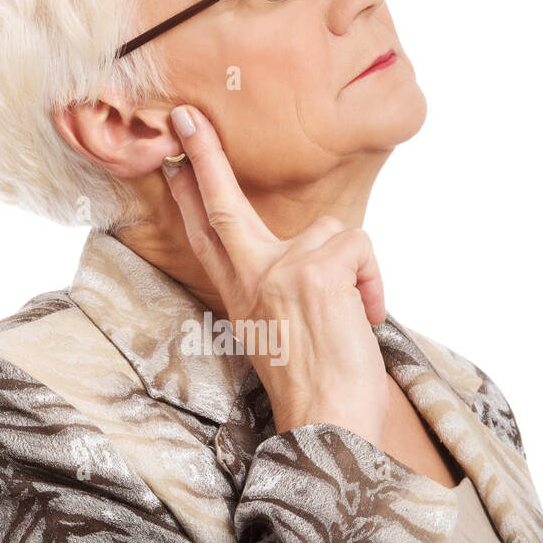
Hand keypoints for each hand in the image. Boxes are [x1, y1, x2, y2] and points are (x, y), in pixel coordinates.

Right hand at [162, 106, 389, 450]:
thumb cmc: (316, 388)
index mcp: (240, 295)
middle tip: (188, 116)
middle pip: (222, 204)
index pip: (206, 236)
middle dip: (204, 156)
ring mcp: (279, 272)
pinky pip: (360, 247)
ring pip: (332, 231)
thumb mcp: (282, 333)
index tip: (168, 161)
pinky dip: (373, 282)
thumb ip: (281, 288)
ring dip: (356, 269)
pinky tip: (364, 318)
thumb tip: (317, 253)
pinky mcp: (315, 272)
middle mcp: (251, 279)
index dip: (187, 196)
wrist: (326, 426)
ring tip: (352, 315)